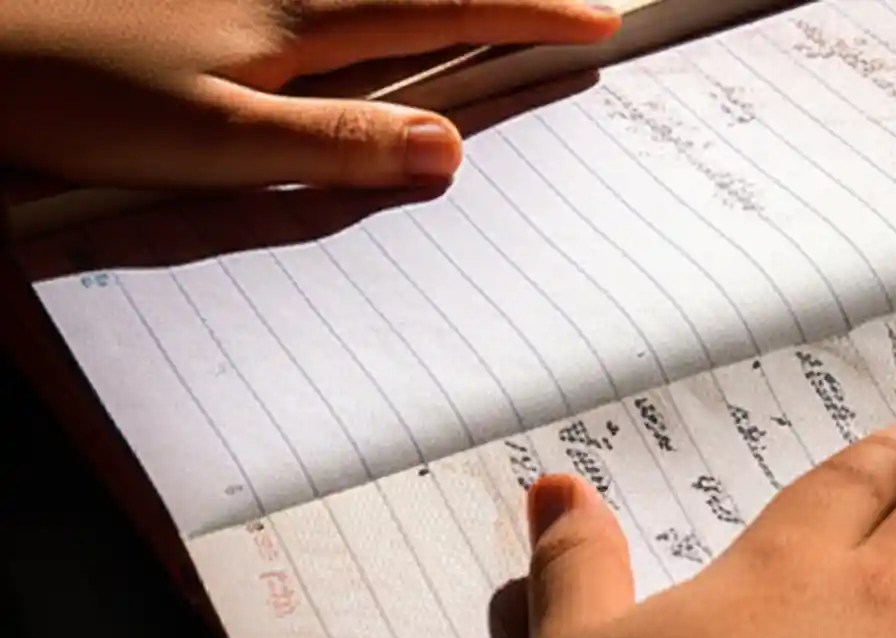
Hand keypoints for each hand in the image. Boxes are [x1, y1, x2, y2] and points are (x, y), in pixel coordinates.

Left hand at [0, 0, 618, 187]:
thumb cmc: (84, 99)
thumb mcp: (217, 144)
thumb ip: (333, 146)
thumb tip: (447, 149)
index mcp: (303, 20)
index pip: (443, 10)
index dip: (526, 13)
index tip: (596, 19)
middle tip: (572, 0)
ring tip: (496, 8)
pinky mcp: (221, 0)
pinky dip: (385, 5)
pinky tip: (376, 22)